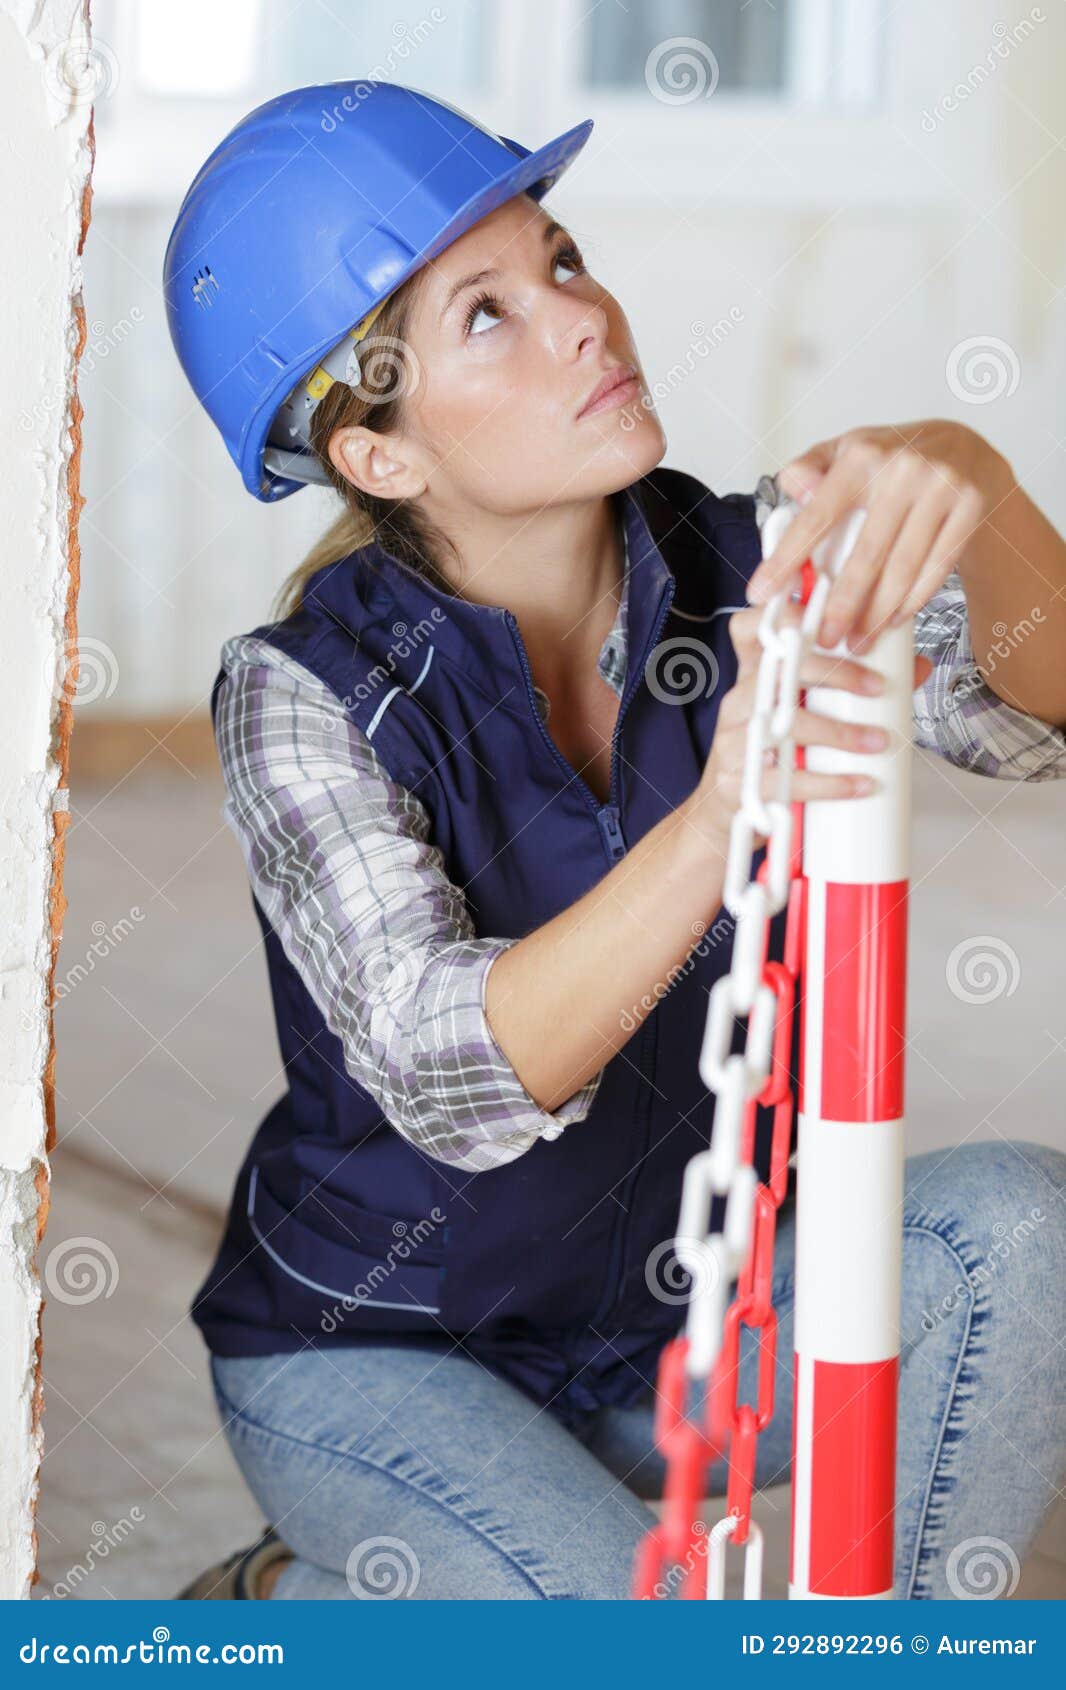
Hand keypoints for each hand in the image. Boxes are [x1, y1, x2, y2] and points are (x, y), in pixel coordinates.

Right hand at [686, 603, 933, 852]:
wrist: (727, 812)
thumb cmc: (771, 755)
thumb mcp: (803, 714)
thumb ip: (853, 687)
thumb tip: (915, 666)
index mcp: (754, 678)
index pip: (753, 628)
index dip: (785, 614)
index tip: (828, 615)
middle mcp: (740, 702)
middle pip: (781, 669)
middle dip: (835, 673)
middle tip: (876, 687)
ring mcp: (735, 741)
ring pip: (786, 724)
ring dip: (840, 733)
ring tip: (877, 742)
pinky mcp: (737, 783)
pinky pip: (787, 779)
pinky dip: (830, 783)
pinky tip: (859, 784)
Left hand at [746, 420, 1015, 654]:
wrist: (965, 447)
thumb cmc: (892, 457)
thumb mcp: (846, 450)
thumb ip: (809, 470)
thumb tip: (796, 492)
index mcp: (862, 455)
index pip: (817, 517)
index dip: (787, 559)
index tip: (761, 593)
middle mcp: (903, 469)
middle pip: (865, 556)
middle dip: (841, 607)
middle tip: (824, 639)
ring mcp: (942, 489)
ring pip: (903, 570)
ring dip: (877, 615)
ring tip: (857, 641)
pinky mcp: (971, 509)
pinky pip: (936, 569)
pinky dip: (912, 602)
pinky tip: (892, 621)